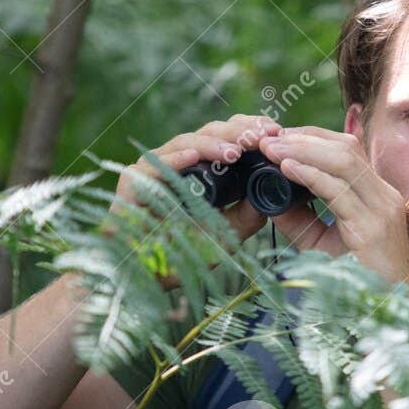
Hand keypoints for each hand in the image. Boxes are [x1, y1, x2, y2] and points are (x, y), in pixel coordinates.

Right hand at [108, 113, 280, 243]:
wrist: (145, 278)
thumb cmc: (183, 255)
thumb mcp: (226, 234)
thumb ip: (247, 216)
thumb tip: (271, 194)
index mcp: (200, 167)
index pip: (225, 137)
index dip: (248, 129)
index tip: (275, 131)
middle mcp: (178, 162)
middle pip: (209, 134)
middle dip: (238, 132)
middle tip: (263, 136)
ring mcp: (154, 169)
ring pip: (187, 144)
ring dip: (214, 145)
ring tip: (237, 151)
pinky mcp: (133, 183)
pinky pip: (155, 167)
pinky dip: (176, 161)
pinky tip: (195, 156)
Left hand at [256, 126, 408, 286]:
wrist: (388, 311)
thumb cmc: (357, 279)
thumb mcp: (320, 242)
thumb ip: (297, 218)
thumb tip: (266, 196)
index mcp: (377, 194)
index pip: (348, 148)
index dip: (312, 136)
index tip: (278, 137)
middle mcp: (384, 195)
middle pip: (346, 147)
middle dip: (303, 137)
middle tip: (267, 139)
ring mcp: (381, 210)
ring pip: (344, 161)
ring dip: (303, 150)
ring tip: (271, 150)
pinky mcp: (373, 228)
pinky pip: (339, 192)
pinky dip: (310, 175)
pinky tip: (286, 169)